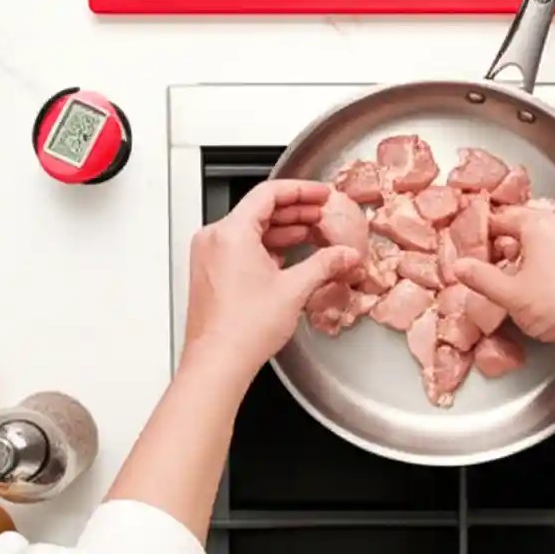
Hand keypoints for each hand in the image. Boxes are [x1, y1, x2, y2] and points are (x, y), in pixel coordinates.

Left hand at [184, 180, 361, 375]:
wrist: (217, 363)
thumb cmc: (242, 330)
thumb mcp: (294, 289)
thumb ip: (325, 264)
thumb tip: (345, 255)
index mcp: (231, 232)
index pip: (268, 193)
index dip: (301, 190)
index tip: (320, 194)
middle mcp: (214, 238)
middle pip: (259, 209)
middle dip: (294, 210)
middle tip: (321, 212)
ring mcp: (209, 256)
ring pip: (250, 228)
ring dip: (282, 229)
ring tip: (311, 232)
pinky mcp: (210, 272)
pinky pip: (240, 246)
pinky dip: (266, 246)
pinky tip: (288, 256)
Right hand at [452, 207, 554, 344]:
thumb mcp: (509, 295)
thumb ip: (481, 278)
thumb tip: (459, 266)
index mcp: (539, 225)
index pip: (504, 218)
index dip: (488, 232)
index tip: (480, 245)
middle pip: (532, 225)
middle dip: (515, 242)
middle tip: (504, 266)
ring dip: (541, 252)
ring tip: (532, 279)